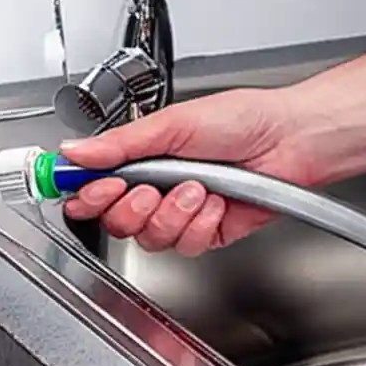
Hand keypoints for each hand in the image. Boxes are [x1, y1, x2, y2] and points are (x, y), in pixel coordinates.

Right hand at [60, 88, 324, 255]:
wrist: (291, 139)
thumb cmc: (242, 120)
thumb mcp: (173, 123)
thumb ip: (119, 144)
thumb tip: (75, 151)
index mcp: (140, 158)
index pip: (93, 185)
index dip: (82, 193)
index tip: (82, 187)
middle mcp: (156, 188)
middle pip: (115, 221)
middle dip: (129, 208)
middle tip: (147, 188)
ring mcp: (179, 213)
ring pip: (149, 238)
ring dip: (172, 213)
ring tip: (196, 187)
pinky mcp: (205, 233)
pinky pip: (185, 246)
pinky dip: (200, 224)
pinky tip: (216, 202)